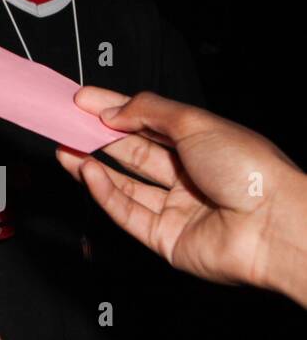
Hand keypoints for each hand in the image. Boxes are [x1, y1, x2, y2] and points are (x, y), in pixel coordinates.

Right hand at [59, 87, 306, 301]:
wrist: (275, 225)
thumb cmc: (249, 169)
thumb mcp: (195, 122)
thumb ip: (148, 111)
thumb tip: (113, 110)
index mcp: (202, 144)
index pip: (148, 123)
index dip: (115, 110)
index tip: (83, 101)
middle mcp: (189, 176)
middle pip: (133, 153)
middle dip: (97, 137)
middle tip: (65, 123)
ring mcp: (177, 209)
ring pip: (125, 184)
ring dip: (93, 165)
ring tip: (65, 148)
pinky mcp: (165, 239)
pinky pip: (127, 213)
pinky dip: (104, 192)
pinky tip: (87, 172)